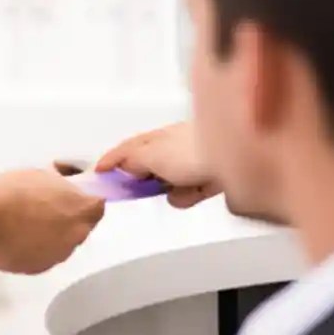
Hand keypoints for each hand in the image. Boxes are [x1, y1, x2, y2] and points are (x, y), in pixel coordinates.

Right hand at [0, 169, 104, 273]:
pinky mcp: (39, 268)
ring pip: (64, 239)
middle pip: (82, 222)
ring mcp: (58, 255)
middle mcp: (76, 236)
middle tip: (44, 200)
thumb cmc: (6, 193)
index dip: (83, 195)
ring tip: (27, 217)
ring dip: (53, 229)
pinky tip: (18, 233)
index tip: (67, 189)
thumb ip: (60, 184)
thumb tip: (65, 188)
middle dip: (68, 212)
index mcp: (80, 209)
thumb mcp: (39, 173)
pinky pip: (46, 252)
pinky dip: (38, 244)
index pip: (98, 202)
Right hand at [95, 122, 219, 208]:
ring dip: (173, 191)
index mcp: (154, 139)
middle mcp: (170, 148)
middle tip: (149, 188)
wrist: (235, 158)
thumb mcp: (152, 155)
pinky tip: (198, 191)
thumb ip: (133, 161)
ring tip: (183, 188)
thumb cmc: (194, 149)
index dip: (110, 161)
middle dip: (149, 182)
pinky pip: (188, 193)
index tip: (98, 173)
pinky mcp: (204, 177)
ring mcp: (188, 163)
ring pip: (168, 185)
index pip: (125, 150)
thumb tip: (122, 165)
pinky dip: (190, 195)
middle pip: (148, 170)